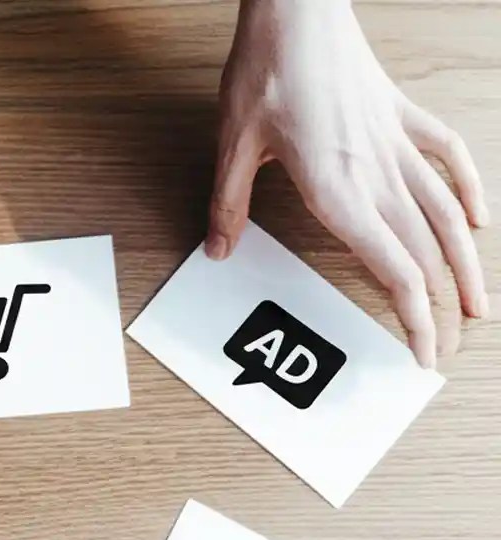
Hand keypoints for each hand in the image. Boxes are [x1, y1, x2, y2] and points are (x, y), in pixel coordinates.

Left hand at [207, 0, 488, 367]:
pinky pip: (449, 155)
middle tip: (452, 345)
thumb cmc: (265, 70)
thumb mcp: (232, 145)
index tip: (424, 352)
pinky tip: (478, 216)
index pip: (392, 268)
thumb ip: (227, 204)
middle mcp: (377, 172)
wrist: (296, 9)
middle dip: (441, 306)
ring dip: (467, 262)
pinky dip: (469, 187)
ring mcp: (397, 142)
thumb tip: (217, 250)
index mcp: (337, 189)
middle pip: (425, 251)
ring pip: (446, 213)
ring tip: (480, 302)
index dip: (413, 317)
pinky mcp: (403, 115)